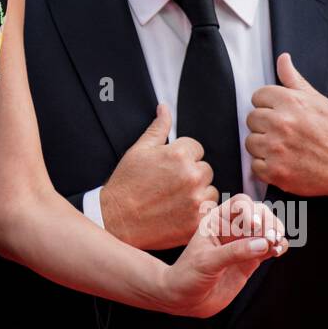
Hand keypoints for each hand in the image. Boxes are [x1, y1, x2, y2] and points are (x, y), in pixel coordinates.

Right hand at [101, 103, 218, 249]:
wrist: (117, 219)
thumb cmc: (126, 184)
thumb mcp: (139, 150)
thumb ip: (158, 127)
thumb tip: (164, 108)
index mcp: (179, 155)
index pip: (196, 148)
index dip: (181, 157)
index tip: (168, 168)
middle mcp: (191, 176)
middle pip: (205, 169)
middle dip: (191, 174)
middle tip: (169, 184)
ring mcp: (196, 200)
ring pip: (210, 190)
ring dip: (198, 193)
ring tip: (174, 199)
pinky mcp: (198, 221)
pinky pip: (209, 210)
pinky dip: (198, 211)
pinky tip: (179, 212)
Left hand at [159, 194, 287, 316]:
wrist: (185, 299)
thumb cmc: (188, 275)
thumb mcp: (207, 261)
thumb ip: (234, 252)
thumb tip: (264, 243)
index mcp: (216, 221)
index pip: (240, 203)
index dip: (251, 210)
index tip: (255, 227)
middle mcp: (231, 229)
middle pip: (259, 213)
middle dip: (269, 221)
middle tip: (272, 237)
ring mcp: (242, 245)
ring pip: (267, 230)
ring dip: (276, 233)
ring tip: (276, 244)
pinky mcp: (250, 261)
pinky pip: (269, 248)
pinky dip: (279, 247)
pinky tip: (278, 251)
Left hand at [247, 53, 327, 199]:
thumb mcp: (317, 100)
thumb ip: (294, 80)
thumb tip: (283, 59)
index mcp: (290, 102)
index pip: (257, 96)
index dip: (268, 106)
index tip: (280, 114)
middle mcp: (281, 123)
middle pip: (251, 119)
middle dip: (265, 126)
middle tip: (283, 133)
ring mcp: (276, 148)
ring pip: (251, 142)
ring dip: (264, 147)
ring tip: (284, 148)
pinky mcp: (274, 170)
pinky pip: (255, 165)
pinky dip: (266, 167)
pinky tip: (283, 163)